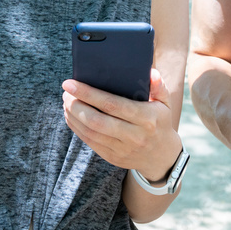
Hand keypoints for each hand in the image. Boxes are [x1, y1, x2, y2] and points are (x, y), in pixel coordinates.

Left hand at [62, 69, 180, 181]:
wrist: (162, 157)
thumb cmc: (160, 122)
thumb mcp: (165, 103)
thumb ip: (158, 86)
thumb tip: (150, 72)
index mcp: (146, 118)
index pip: (112, 104)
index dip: (88, 93)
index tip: (71, 83)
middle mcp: (133, 135)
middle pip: (96, 120)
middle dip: (76, 105)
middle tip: (66, 92)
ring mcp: (121, 148)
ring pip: (90, 132)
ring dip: (73, 116)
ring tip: (66, 102)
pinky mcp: (112, 157)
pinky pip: (90, 142)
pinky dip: (77, 128)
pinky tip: (71, 116)